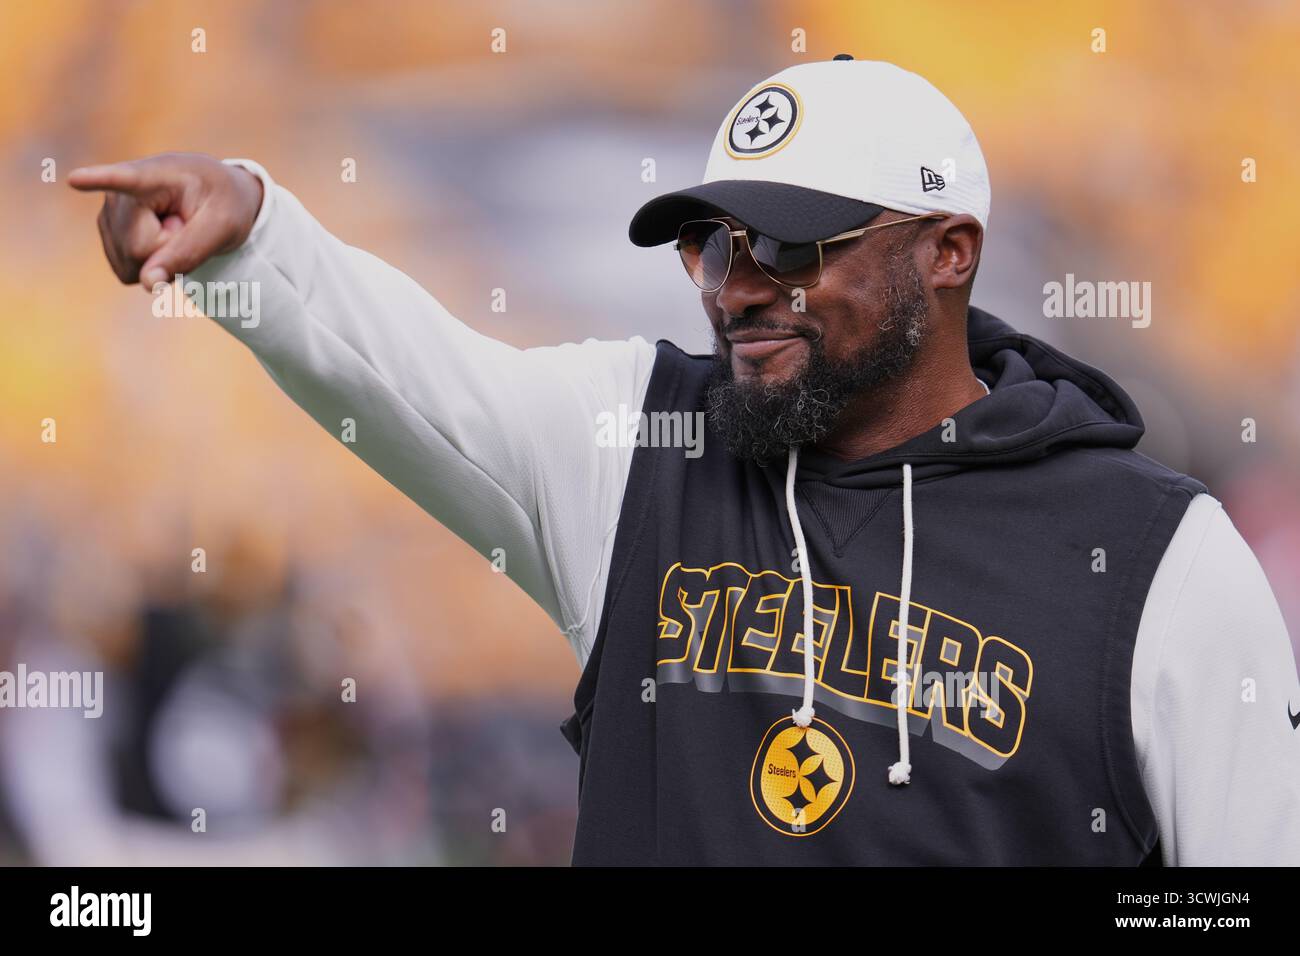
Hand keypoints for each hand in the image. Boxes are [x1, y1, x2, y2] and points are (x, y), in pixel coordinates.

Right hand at [68, 152, 263, 289]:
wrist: (215, 195)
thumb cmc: (225, 203)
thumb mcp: (223, 227)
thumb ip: (188, 254)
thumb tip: (146, 285)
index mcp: (154, 175)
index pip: (123, 179)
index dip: (98, 180)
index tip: (75, 179)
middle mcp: (120, 192)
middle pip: (137, 250)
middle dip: (168, 253)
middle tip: (187, 227)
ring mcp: (108, 213)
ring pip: (130, 265)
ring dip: (161, 259)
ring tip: (176, 229)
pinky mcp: (108, 232)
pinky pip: (128, 271)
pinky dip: (151, 266)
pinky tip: (161, 239)